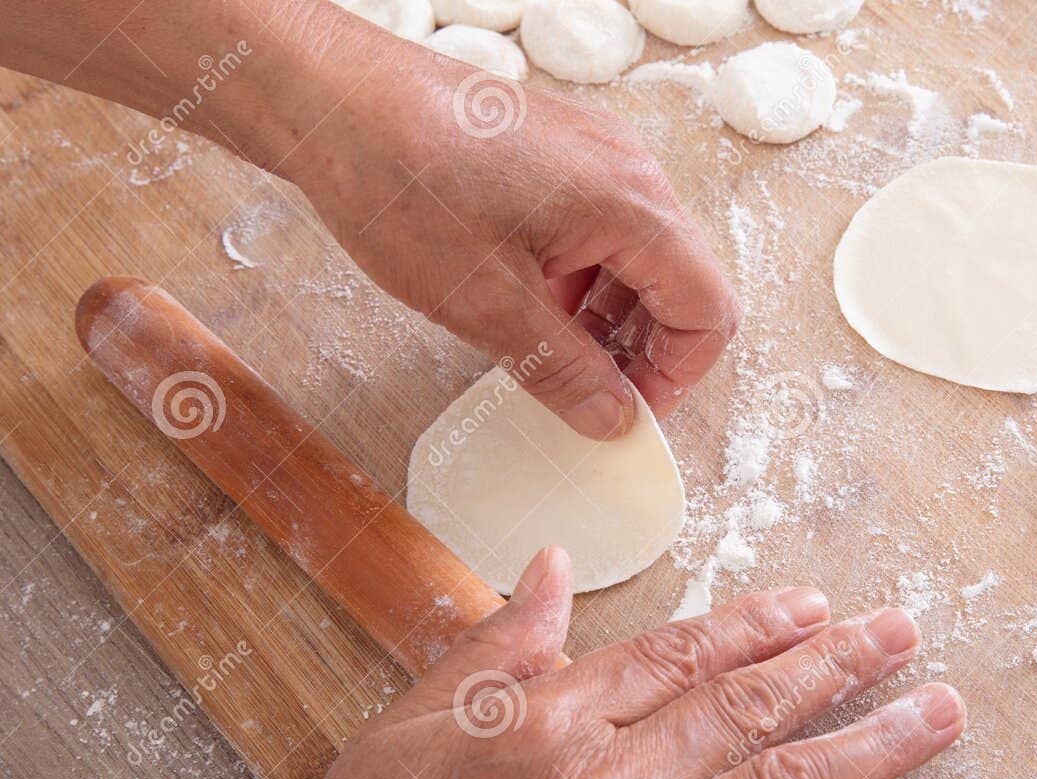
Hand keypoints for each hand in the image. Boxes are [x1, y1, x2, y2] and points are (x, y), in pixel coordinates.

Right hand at [163, 548, 963, 778]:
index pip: (679, 654)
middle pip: (748, 706)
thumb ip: (495, 646)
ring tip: (938, 713)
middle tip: (903, 635)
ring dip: (873, 747)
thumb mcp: (406, 730)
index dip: (756, 627)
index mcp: (548, 720)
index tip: (814, 607)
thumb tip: (551, 566)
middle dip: (838, 664)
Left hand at [263, 11, 739, 438]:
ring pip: (637, 258)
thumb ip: (565, 369)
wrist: (330, 102)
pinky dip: (580, 281)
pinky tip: (528, 309)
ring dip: (608, 320)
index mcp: (631, 203)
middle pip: (678, 282)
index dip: (677, 377)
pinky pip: (597, 229)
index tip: (630, 417)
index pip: (706, 309)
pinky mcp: (557, 154)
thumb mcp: (486, 304)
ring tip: (553, 360)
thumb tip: (613, 418)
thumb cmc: (402, 184)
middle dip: (643, 351)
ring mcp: (594, 155)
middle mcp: (628, 170)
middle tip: (591, 400)